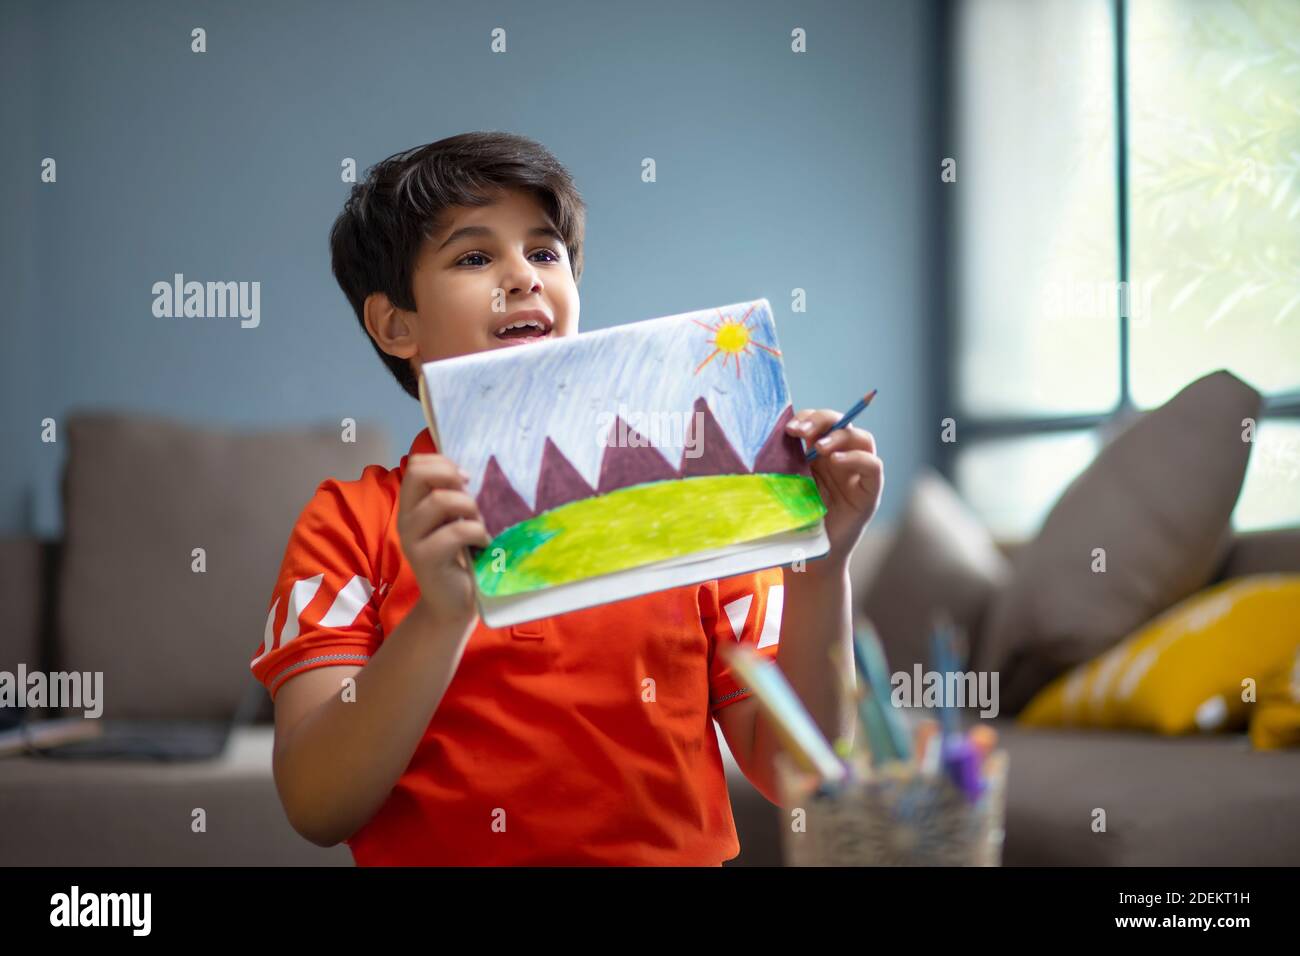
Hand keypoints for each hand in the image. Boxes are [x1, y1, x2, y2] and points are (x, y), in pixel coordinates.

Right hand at [396, 454, 491, 635]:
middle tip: (470, 498)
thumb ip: (451, 498)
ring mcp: (412, 539)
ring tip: (479, 525)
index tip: (463, 479)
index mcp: (411, 506)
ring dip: (470, 508)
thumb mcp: (452, 521)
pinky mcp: (426, 558)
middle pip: (418, 474)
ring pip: (441, 501)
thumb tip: (465, 474)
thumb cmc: (458, 558)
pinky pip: (456, 531)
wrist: (452, 603)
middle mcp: (405, 519)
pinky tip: (483, 543)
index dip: (442, 463)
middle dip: (451, 476)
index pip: (416, 465)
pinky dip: (478, 532)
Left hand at [785, 409, 883, 566]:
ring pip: (862, 438)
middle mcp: (840, 459)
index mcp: (818, 454)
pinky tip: (837, 462)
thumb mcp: (785, 488)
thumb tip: (760, 439)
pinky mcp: (869, 492)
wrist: (809, 558)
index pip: (820, 422)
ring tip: (820, 447)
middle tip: (800, 431)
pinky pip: (874, 467)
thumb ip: (781, 465)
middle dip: (821, 421)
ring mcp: (857, 474)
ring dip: (840, 436)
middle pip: (842, 423)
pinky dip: (858, 459)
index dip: (807, 418)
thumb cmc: (794, 522)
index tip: (787, 428)